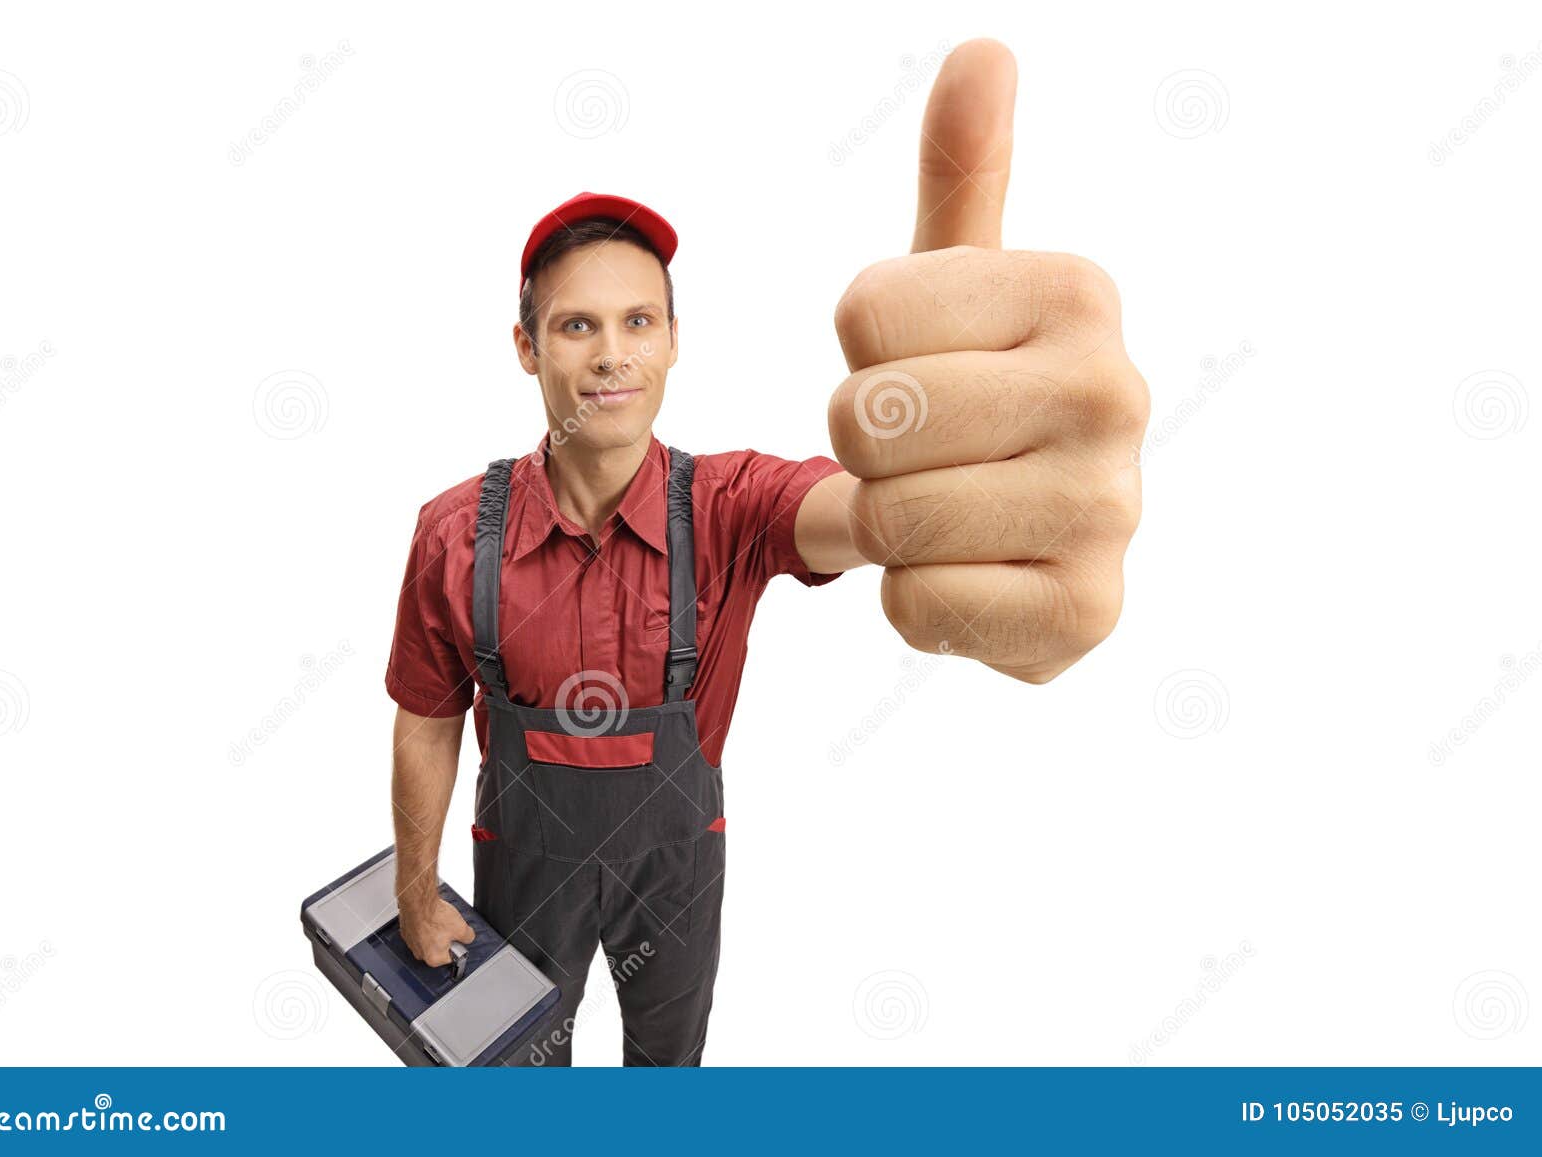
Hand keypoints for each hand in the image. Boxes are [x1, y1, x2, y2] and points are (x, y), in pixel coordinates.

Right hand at [399, 897, 474, 967]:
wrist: (418, 901)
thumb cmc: (435, 916)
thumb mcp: (461, 928)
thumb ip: (468, 937)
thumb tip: (468, 937)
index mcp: (434, 958)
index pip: (450, 958)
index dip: (457, 946)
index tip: (457, 938)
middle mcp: (420, 954)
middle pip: (438, 949)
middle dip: (444, 939)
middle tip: (448, 928)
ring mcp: (411, 943)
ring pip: (428, 940)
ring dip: (433, 933)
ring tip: (439, 920)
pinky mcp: (406, 932)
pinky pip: (419, 932)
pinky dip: (424, 927)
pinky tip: (429, 917)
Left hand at [828, 39, 1147, 683]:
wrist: (1036, 539)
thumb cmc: (976, 393)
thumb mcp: (961, 286)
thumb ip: (960, 178)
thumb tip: (981, 53)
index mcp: (1078, 292)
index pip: (862, 317)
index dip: (861, 357)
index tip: (922, 367)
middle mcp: (1115, 391)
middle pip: (866, 416)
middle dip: (864, 448)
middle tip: (922, 452)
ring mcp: (1112, 509)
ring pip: (887, 516)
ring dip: (885, 526)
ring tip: (945, 511)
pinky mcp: (1087, 612)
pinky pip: (915, 603)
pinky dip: (915, 600)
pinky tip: (973, 576)